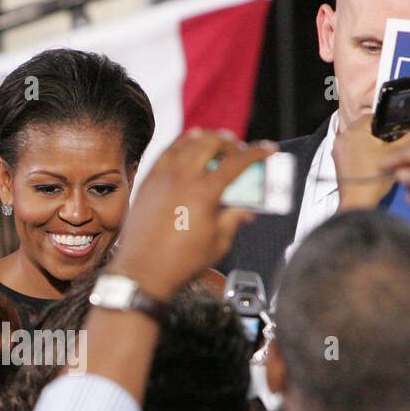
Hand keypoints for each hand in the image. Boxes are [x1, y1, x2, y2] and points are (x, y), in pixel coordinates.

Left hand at [109, 131, 275, 300]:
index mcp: (204, 193)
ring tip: (214, 144)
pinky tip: (187, 151)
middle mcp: (182, 178)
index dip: (257, 153)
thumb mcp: (218, 244)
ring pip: (186, 141)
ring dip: (204, 138)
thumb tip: (245, 209)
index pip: (237, 162)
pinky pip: (166, 152)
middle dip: (229, 142)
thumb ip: (234, 219)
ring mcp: (162, 177)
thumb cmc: (178, 263)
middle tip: (238, 150)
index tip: (267, 149)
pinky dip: (180, 145)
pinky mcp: (148, 181)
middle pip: (210, 142)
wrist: (142, 271)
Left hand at [333, 115, 409, 209]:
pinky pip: (351, 150)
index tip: (394, 129)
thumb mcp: (396, 155)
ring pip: (358, 139)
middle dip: (378, 134)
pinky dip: (361, 153)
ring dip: (369, 143)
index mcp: (354, 132)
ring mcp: (338, 151)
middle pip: (364, 127)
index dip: (386, 122)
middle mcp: (342, 139)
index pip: (372, 116)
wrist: (358, 202)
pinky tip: (372, 162)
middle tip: (389, 143)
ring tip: (381, 154)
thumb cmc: (371, 181)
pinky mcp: (338, 161)